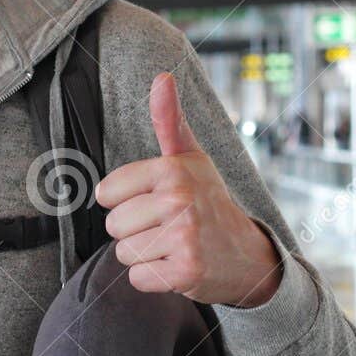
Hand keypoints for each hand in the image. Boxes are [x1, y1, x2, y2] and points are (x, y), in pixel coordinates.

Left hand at [94, 72, 281, 307]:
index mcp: (172, 170)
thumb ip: (169, 120)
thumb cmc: (209, 202)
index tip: (155, 202)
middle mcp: (179, 200)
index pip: (107, 193)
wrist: (247, 255)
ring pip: (123, 252)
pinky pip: (137, 278)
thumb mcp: (190, 159)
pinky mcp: (185, 271)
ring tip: (172, 246)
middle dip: (135, 231)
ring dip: (144, 256)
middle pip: (113, 226)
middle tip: (168, 228)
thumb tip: (162, 76)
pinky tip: (177, 267)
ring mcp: (183, 237)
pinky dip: (153, 279)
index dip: (126, 202)